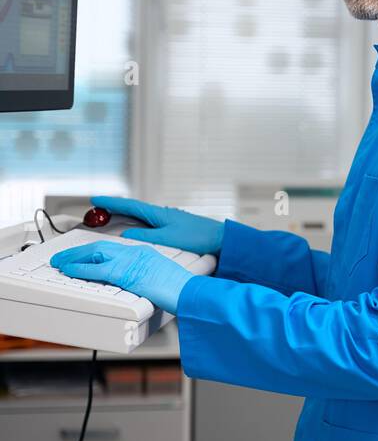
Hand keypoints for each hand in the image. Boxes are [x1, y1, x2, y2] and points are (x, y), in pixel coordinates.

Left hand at [51, 240, 193, 312]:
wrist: (192, 293)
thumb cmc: (185, 292)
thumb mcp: (165, 279)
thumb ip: (149, 280)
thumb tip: (142, 288)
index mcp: (146, 253)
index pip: (113, 247)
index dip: (94, 250)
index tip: (83, 253)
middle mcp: (136, 252)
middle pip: (100, 246)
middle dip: (79, 251)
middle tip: (64, 256)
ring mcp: (131, 261)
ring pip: (94, 253)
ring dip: (74, 257)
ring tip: (60, 262)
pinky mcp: (126, 273)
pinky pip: (96, 269)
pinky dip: (79, 268)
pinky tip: (68, 270)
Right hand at [91, 196, 224, 255]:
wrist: (221, 240)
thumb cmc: (197, 237)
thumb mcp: (166, 239)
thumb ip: (144, 237)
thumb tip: (124, 237)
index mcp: (158, 213)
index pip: (128, 205)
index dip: (110, 203)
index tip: (94, 199)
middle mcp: (161, 215)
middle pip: (131, 211)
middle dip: (113, 210)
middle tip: (96, 212)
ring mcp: (167, 221)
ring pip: (139, 218)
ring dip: (124, 219)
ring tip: (109, 221)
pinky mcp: (173, 229)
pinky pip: (148, 225)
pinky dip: (136, 227)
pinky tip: (135, 232)